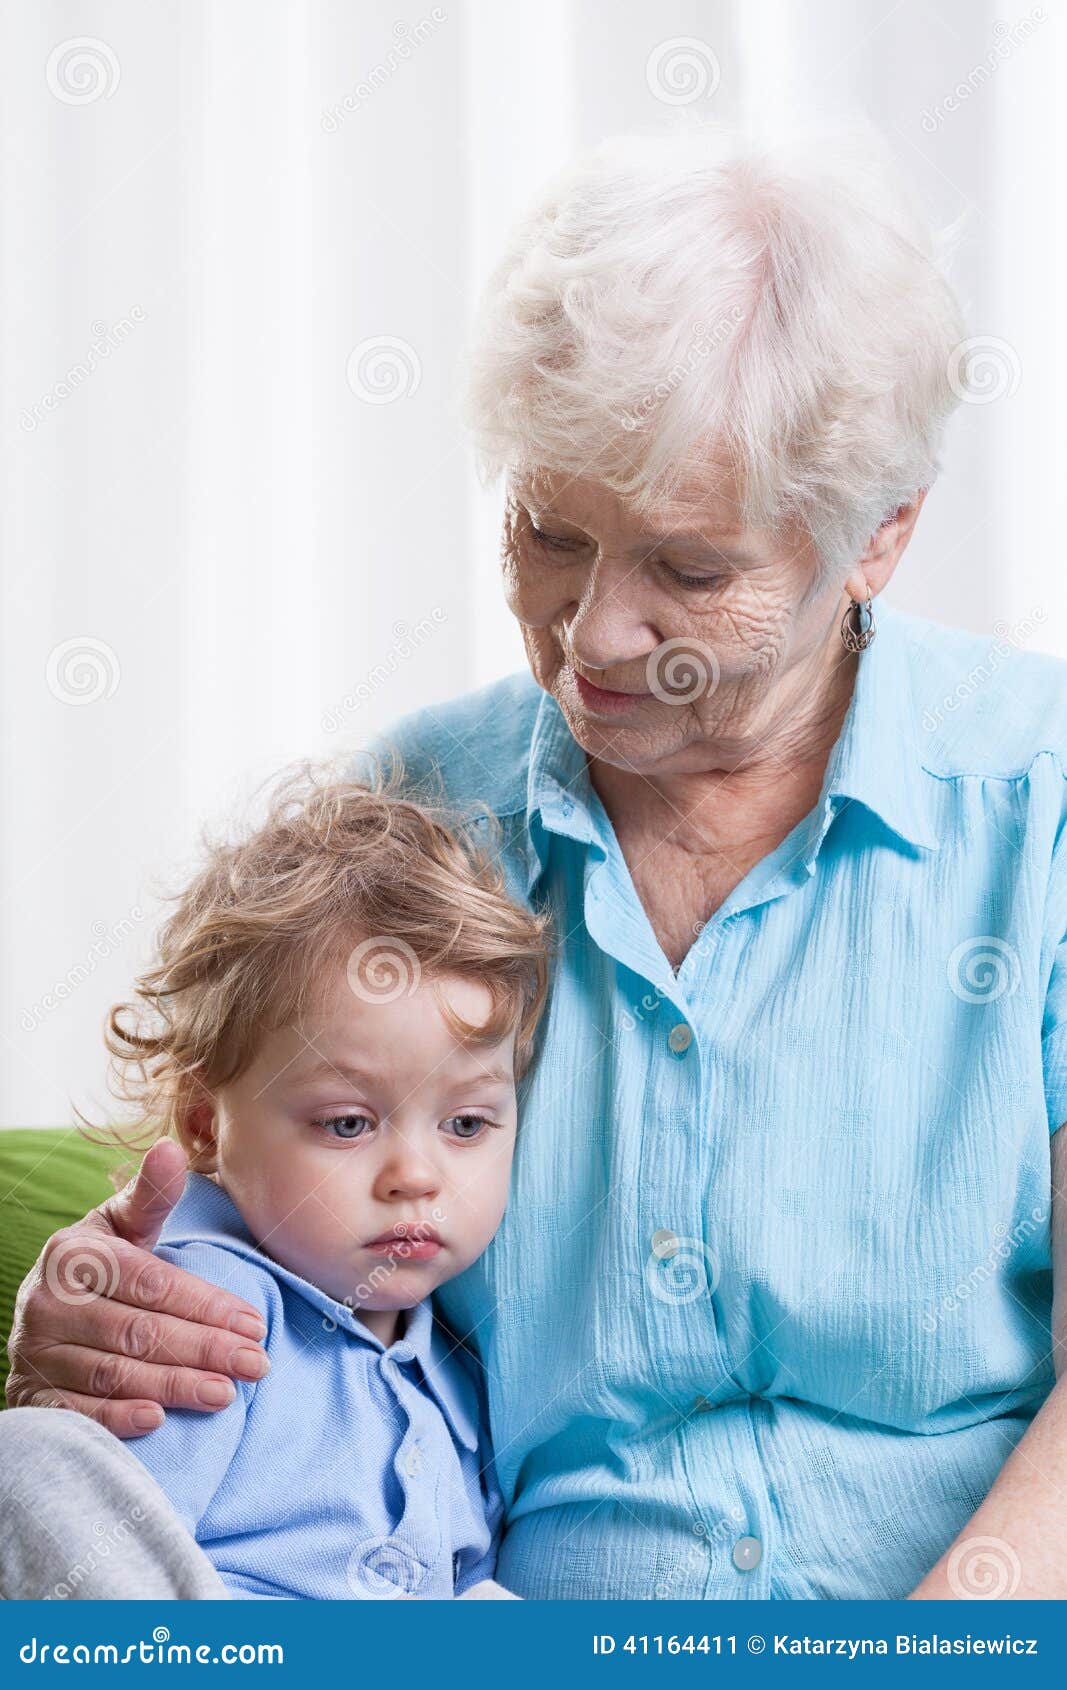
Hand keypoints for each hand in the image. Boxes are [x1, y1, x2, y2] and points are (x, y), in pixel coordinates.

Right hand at [5, 1138, 268, 1436]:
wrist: (42, 1308)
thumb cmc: (98, 1263)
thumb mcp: (120, 1224)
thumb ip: (151, 1196)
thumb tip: (170, 1149)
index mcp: (75, 1254)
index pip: (151, 1284)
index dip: (205, 1305)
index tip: (254, 1324)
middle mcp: (48, 1302)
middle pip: (138, 1331)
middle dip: (203, 1350)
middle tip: (255, 1364)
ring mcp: (35, 1351)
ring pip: (113, 1373)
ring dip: (173, 1386)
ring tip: (226, 1394)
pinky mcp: (29, 1392)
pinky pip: (76, 1411)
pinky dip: (116, 1417)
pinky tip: (159, 1419)